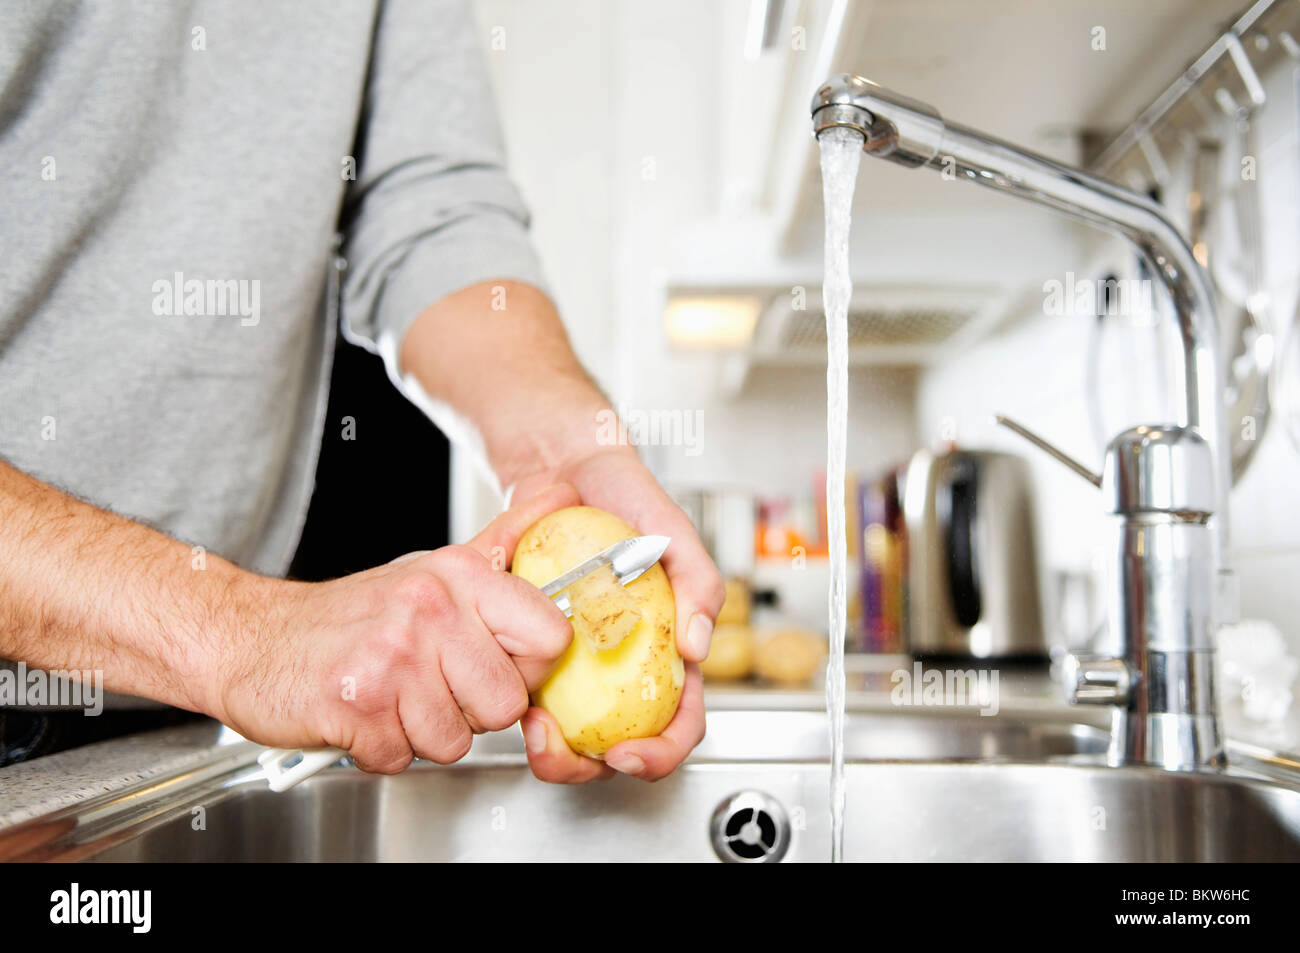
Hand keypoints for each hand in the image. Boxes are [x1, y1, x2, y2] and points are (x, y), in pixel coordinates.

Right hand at [204, 484, 580, 772]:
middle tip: (432, 685)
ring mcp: (393, 657)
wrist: (252, 638)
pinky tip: (365, 716)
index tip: (497, 663)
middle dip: (470, 710)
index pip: (549, 637)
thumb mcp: (436, 568)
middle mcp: (431, 609)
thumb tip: (564, 495)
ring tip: (395, 698)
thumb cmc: (351, 616)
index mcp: (460, 576)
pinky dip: (382, 750)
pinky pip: (403, 758)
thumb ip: (506, 538)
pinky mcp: (357, 705)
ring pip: (456, 740)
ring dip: (423, 733)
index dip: (527, 667)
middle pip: (505, 703)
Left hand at [514, 448, 724, 781]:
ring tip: (530, 729)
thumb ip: (699, 583)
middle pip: (622, 742)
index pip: (681, 720)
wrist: (570, 471)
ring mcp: (585, 664)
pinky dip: (524, 706)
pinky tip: (512, 698)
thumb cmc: (630, 500)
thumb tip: (700, 646)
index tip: (628, 755)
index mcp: (671, 651)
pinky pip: (537, 693)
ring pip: (575, 733)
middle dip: (590, 766)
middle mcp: (629, 667)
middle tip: (559, 753)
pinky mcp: (544, 651)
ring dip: (554, 749)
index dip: (662, 752)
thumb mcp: (673, 532)